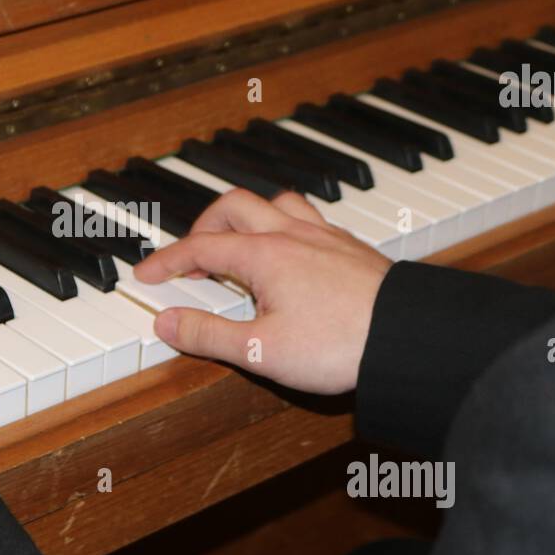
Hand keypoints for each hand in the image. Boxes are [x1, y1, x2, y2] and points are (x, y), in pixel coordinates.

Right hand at [133, 189, 391, 394]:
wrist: (408, 338)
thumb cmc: (340, 344)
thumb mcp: (259, 351)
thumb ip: (208, 335)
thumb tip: (166, 322)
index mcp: (264, 255)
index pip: (200, 246)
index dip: (167, 259)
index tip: (146, 273)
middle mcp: (293, 234)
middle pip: (234, 206)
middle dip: (203, 225)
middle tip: (190, 256)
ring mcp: (325, 237)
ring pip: (276, 202)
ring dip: (248, 216)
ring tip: (238, 243)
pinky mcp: (351, 248)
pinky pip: (309, 217)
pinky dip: (285, 225)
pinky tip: (290, 252)